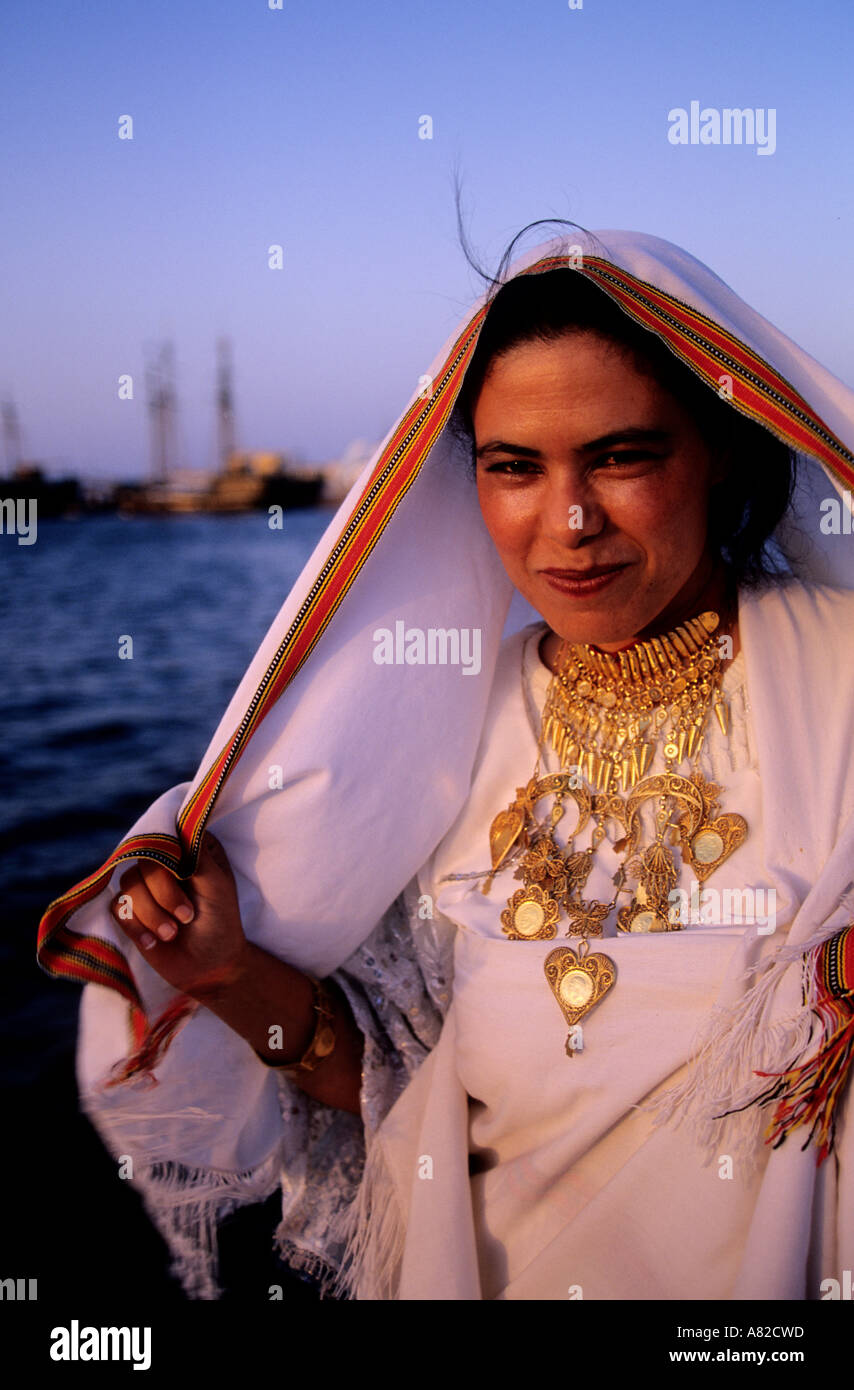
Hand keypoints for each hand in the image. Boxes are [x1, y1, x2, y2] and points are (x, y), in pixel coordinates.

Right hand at [110, 832, 248, 999]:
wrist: (209, 967)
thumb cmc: (221, 923)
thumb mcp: (216, 887)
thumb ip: (197, 857)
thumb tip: (180, 827)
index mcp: (191, 848)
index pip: (169, 834)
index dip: (170, 854)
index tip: (183, 877)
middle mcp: (166, 861)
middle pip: (144, 859)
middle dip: (163, 893)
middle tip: (187, 916)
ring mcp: (146, 885)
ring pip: (128, 884)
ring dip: (151, 913)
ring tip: (172, 933)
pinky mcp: (129, 910)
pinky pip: (117, 907)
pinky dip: (136, 926)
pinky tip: (154, 942)